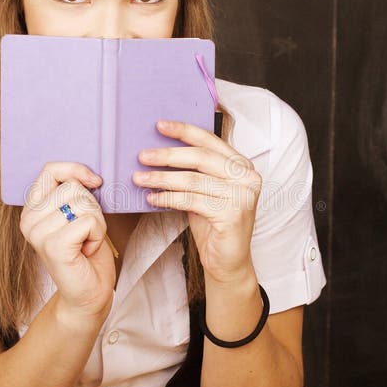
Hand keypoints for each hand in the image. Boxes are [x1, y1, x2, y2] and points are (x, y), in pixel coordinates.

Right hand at [19, 162, 114, 321]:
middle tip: (86, 231)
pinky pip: (89, 221)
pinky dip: (97, 234)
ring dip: (96, 222)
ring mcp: (39, 234)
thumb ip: (74, 192)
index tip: (94, 182)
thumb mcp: (78, 214)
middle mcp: (29, 221)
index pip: (50, 170)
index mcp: (31, 209)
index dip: (76, 170)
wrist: (88, 293)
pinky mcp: (54, 246)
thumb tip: (89, 175)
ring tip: (86, 241)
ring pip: (83, 203)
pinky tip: (87, 250)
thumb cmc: (86, 253)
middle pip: (72, 186)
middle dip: (92, 206)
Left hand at [132, 120, 261, 281]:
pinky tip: (152, 198)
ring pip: (193, 180)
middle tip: (142, 156)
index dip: (184, 131)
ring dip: (162, 178)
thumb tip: (159, 151)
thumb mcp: (204, 191)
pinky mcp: (232, 214)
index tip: (159, 126)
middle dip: (167, 155)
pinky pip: (192, 200)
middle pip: (200, 158)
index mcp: (241, 165)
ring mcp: (242, 196)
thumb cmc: (213, 223)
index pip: (210, 141)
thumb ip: (194, 171)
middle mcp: (247, 177)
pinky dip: (168, 198)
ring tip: (139, 179)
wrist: (227, 260)